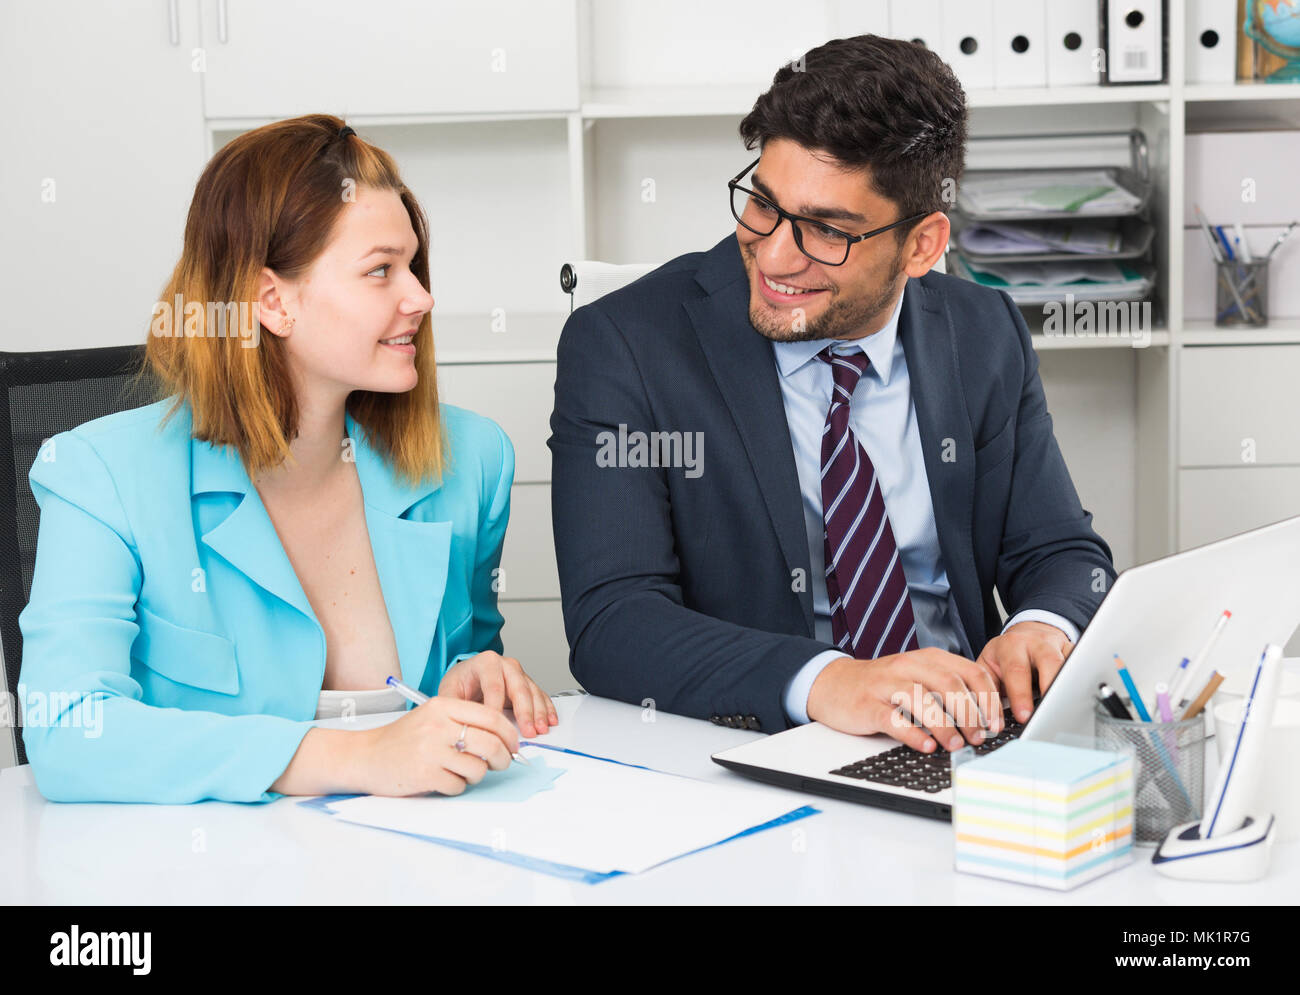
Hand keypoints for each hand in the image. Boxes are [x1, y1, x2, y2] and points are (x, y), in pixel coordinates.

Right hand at [354, 696, 518, 795]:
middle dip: (504, 758)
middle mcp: (438, 725)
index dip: (509, 734)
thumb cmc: (402, 739)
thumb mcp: (432, 717)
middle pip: (491, 743)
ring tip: (463, 772)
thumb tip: (504, 740)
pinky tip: (444, 780)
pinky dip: (457, 786)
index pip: (491, 717)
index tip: (513, 745)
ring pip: (478, 768)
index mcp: (442, 705)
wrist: (364, 756)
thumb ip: (464, 722)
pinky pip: (459, 785)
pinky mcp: (425, 775)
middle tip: (502, 763)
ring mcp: (430, 750)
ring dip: (477, 775)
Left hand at [437, 651, 558, 737]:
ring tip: (540, 730)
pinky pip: (541, 695)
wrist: (468, 677)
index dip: (496, 707)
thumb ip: (453, 705)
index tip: (496, 727)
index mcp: (486, 662)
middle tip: (527, 732)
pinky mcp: (528, 684)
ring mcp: (519, 674)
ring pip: (533, 692)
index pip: (494, 685)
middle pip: (519, 687)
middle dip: (525, 711)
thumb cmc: (461, 683)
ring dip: (539, 712)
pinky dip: (547, 709)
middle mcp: (506, 665)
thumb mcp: (449, 691)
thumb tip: (458, 724)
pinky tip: (550, 721)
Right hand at [806, 648, 1002, 752]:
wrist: (832, 683)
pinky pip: (893, 719)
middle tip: (979, 737)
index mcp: (927, 659)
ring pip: (922, 699)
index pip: (969, 672)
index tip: (996, 723)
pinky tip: (925, 746)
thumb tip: (985, 715)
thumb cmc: (881, 685)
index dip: (987, 699)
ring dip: (944, 725)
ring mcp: (886, 685)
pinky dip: (912, 734)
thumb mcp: (917, 676)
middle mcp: (908, 667)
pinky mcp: (868, 705)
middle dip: (970, 714)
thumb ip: (946, 687)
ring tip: (956, 745)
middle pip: (949, 684)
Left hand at [975, 620, 1073, 723]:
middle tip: (1050, 715)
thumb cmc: (1003, 658)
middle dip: (1050, 689)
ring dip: (1069, 688)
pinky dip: (1083, 682)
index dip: (1020, 694)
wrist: (1023, 637)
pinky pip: (1083, 664)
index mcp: (1010, 646)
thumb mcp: (987, 668)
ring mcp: (1057, 646)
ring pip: (1069, 664)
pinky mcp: (1073, 651)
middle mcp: (1035, 643)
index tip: (1024, 716)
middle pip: (1049, 662)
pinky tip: (1083, 698)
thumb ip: (987, 690)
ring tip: (1069, 711)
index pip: (1016, 670)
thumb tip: (989, 720)